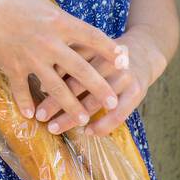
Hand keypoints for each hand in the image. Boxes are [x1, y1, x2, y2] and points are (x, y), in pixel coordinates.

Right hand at [0, 0, 132, 127]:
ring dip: (71, 105)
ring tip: (83, 119)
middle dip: (99, 87)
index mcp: (59, 21)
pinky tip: (31, 116)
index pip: (92, 36)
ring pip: (57, 87)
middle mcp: (50, 43)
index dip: (109, 48)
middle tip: (112, 101)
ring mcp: (32, 59)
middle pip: (81, 69)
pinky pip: (22, 90)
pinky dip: (26, 103)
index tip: (123, 59)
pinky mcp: (13, 68)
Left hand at [31, 28, 167, 134]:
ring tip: (53, 128)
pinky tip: (88, 132)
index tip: (35, 90)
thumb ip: (68, 59)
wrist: (144, 53)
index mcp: (95, 47)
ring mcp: (124, 78)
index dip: (51, 78)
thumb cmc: (106, 54)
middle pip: (78, 84)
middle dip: (56, 102)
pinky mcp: (136, 92)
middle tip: (40, 116)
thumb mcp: (90, 48)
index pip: (69, 65)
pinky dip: (102, 125)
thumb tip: (40, 81)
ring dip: (72, 117)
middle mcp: (109, 62)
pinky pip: (118, 114)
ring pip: (93, 101)